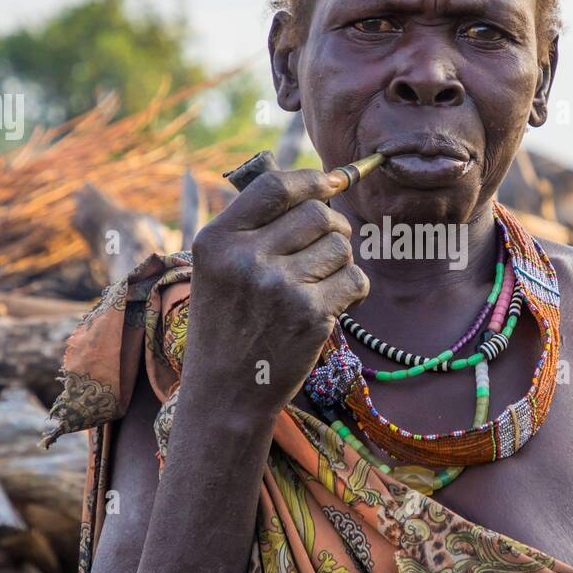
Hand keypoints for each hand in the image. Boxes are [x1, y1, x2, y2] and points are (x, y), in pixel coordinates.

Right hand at [182, 167, 369, 417]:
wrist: (225, 393)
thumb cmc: (228, 325)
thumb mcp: (218, 268)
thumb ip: (255, 227)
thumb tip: (322, 184)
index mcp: (217, 240)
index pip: (275, 186)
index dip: (312, 179)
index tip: (333, 181)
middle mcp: (245, 258)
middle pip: (318, 214)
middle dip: (333, 227)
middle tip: (328, 247)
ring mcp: (279, 287)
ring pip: (341, 247)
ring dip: (341, 263)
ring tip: (319, 285)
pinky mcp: (310, 315)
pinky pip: (356, 280)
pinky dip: (353, 291)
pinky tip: (331, 306)